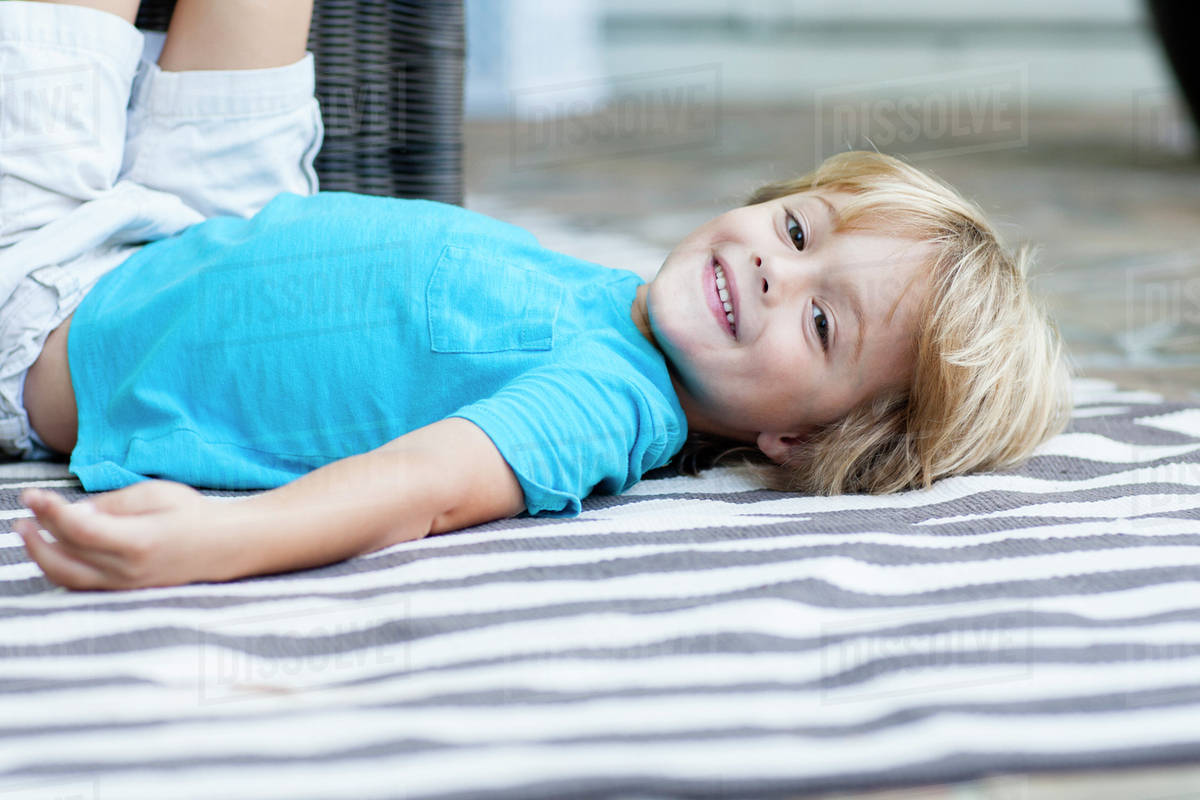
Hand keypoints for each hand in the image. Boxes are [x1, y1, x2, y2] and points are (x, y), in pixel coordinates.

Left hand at [15, 479, 223, 590]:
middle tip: (24, 510)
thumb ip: (113, 504)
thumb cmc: (192, 514)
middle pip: (67, 554)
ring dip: (40, 555)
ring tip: (27, 532)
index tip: (34, 495)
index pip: (80, 529)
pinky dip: (58, 569)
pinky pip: (80, 584)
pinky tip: (51, 550)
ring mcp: (125, 585)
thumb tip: (75, 514)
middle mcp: (129, 570)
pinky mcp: (124, 591)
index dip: (50, 512)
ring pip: (67, 577)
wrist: (224, 545)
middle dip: (37, 533)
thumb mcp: (156, 494)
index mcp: (140, 541)